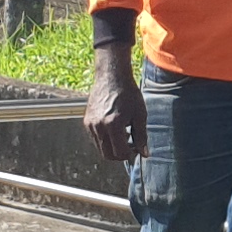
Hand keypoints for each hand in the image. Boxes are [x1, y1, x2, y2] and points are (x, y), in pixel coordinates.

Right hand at [84, 45, 145, 162]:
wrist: (112, 77)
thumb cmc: (128, 93)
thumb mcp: (140, 114)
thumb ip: (142, 136)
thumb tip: (144, 154)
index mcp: (113, 125)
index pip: (120, 153)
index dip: (130, 155)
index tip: (137, 150)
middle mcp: (99, 126)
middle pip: (108, 155)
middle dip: (120, 155)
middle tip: (131, 147)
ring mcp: (90, 124)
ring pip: (100, 148)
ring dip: (112, 147)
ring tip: (124, 135)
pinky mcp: (86, 121)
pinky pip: (95, 139)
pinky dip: (105, 140)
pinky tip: (115, 129)